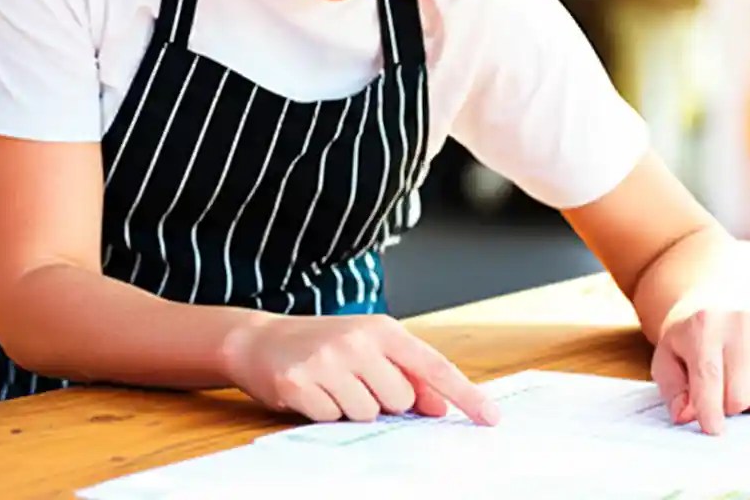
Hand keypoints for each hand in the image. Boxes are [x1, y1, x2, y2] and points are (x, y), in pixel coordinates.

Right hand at [222, 313, 499, 425]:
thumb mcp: (367, 347)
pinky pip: (333, 419)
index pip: (433, 365)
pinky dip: (325, 413)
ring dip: (353, 409)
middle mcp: (357, 341)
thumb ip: (406, 372)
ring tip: (332, 386)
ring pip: (368, 413)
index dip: (464, 393)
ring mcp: (327, 362)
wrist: (258, 340)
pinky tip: (312, 392)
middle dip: (385, 401)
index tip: (490, 417)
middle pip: (400, 399)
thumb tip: (439, 406)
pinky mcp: (300, 384)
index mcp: (381, 329)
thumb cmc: (322, 345)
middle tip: (356, 383)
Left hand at [651, 309, 749, 435]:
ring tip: (735, 387)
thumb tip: (686, 415)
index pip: (709, 374)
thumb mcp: (667, 362)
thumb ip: (673, 391)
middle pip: (741, 392)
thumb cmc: (689, 343)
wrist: (715, 309)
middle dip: (727, 407)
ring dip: (748, 404)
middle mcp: (740, 323)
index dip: (710, 407)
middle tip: (718, 398)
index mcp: (704, 325)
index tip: (711, 429)